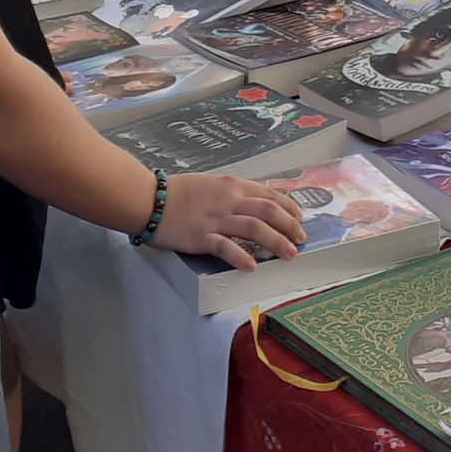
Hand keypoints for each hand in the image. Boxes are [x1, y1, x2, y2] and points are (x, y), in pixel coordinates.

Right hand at [150, 172, 303, 271]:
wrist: (149, 198)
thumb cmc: (178, 192)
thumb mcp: (211, 184)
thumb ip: (232, 192)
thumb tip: (256, 201)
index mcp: (232, 186)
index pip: (268, 194)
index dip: (289, 207)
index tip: (300, 217)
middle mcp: (228, 200)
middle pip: (268, 211)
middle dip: (289, 225)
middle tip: (301, 239)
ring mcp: (215, 219)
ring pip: (254, 228)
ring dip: (276, 241)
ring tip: (290, 254)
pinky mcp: (201, 236)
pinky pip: (225, 247)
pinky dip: (241, 256)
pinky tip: (253, 267)